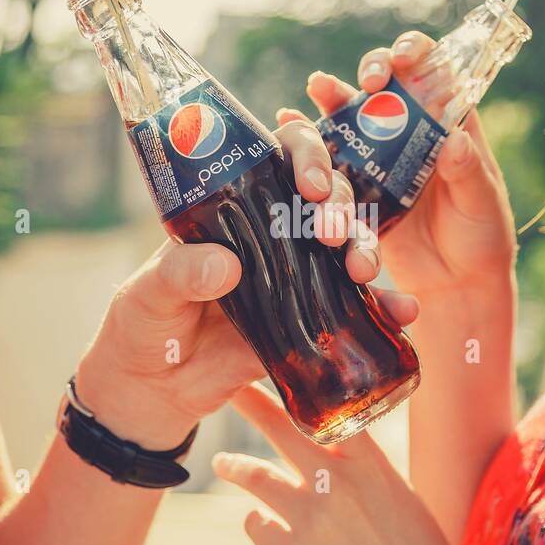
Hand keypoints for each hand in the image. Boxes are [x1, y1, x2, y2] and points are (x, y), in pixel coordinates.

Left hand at [75, 119, 418, 450]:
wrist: (152, 392)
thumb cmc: (142, 324)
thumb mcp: (148, 293)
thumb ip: (180, 274)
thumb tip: (226, 266)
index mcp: (232, 207)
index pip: (278, 157)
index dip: (304, 153)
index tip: (310, 182)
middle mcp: (271, 232)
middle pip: (324, 195)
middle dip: (339, 205)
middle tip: (329, 233)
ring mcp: (297, 275)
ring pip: (346, 244)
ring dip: (365, 248)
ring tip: (363, 270)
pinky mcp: (312, 320)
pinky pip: (356, 307)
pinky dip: (384, 306)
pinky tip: (402, 311)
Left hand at [211, 381, 469, 544]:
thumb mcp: (409, 508)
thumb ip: (373, 479)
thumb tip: (346, 463)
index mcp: (373, 465)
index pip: (329, 407)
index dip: (305, 387)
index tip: (287, 370)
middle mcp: (337, 482)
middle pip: (281, 427)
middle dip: (252, 403)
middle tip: (232, 389)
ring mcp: (310, 518)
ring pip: (256, 476)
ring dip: (235, 466)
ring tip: (223, 462)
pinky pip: (257, 525)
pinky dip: (257, 521)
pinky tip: (259, 522)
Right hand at [279, 33, 517, 299]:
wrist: (457, 284)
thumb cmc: (483, 234)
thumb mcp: (483, 202)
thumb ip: (469, 172)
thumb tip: (456, 140)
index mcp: (444, 122)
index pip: (427, 69)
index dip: (411, 53)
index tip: (401, 61)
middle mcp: (406, 131)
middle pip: (377, 88)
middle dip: (364, 77)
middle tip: (366, 85)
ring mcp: (375, 159)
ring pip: (345, 122)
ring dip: (330, 108)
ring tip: (314, 102)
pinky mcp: (354, 191)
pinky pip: (327, 164)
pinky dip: (305, 143)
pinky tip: (286, 122)